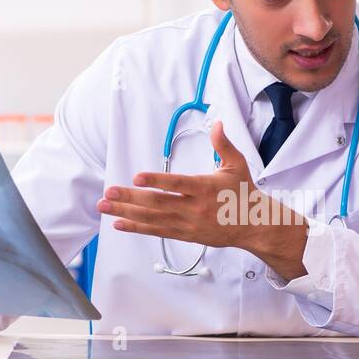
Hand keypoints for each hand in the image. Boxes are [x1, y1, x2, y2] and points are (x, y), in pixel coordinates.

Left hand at [96, 120, 308, 278]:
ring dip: (127, 213)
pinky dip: (138, 228)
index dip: (157, 181)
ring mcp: (188, 223)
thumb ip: (223, 144)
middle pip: (158, 203)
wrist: (253, 225)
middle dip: (130, 198)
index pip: (177, 184)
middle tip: (108, 193)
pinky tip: (119, 223)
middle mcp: (194, 208)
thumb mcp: (237, 165)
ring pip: (153, 219)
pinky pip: (158, 231)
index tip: (137, 177)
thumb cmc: (243, 193)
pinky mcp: (185, 234)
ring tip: (105, 207)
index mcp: (205, 188)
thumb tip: (217, 123)